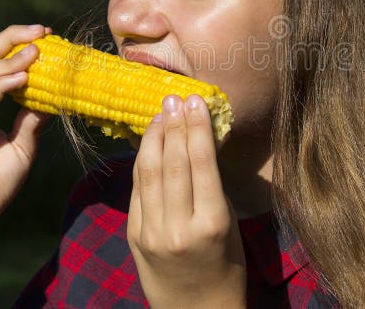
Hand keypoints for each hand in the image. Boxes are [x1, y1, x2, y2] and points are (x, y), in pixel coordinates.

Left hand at [128, 94, 245, 308]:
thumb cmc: (226, 267)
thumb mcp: (229, 225)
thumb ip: (212, 186)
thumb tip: (202, 140)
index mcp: (211, 224)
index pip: (201, 165)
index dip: (197, 129)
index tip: (197, 101)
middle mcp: (178, 227)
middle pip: (172, 163)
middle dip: (174, 125)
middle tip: (176, 97)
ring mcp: (151, 232)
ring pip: (148, 172)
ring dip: (154, 136)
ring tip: (162, 111)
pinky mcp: (134, 235)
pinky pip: (138, 188)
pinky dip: (143, 159)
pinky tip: (149, 140)